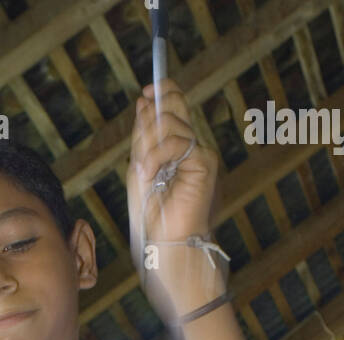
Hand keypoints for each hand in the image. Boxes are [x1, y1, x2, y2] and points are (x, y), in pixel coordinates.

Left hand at [127, 80, 221, 318]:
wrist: (164, 242)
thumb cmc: (152, 214)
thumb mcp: (139, 167)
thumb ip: (143, 136)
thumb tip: (145, 101)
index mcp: (177, 147)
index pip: (174, 107)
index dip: (162, 93)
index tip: (145, 93)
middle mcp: (192, 147)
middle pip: (172, 109)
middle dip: (148, 124)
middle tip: (141, 153)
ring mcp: (200, 154)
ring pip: (170, 124)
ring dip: (149, 146)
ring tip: (145, 173)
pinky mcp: (204, 163)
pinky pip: (177, 142)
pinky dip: (157, 156)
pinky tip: (150, 173)